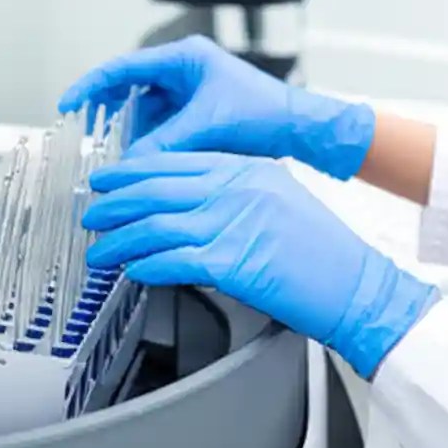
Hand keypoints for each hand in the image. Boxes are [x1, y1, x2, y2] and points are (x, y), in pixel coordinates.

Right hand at [59, 35, 375, 179]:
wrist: (303, 131)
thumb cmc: (266, 113)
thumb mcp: (206, 126)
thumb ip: (163, 145)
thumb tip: (128, 167)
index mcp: (184, 58)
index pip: (123, 68)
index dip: (91, 87)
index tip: (67, 105)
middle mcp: (185, 71)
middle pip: (131, 91)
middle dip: (109, 115)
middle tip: (86, 137)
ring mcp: (193, 94)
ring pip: (147, 115)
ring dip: (133, 136)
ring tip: (116, 159)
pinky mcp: (201, 117)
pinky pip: (165, 130)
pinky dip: (152, 146)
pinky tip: (143, 165)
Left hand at [81, 152, 437, 377]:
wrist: (354, 284)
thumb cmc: (323, 251)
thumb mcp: (281, 199)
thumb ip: (237, 192)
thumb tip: (190, 203)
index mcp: (248, 169)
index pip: (177, 162)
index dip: (135, 171)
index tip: (110, 179)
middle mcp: (237, 189)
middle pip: (157, 189)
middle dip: (116, 202)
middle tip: (93, 212)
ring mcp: (233, 223)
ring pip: (156, 225)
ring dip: (120, 239)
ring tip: (100, 251)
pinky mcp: (232, 262)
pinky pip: (171, 261)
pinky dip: (145, 266)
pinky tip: (131, 271)